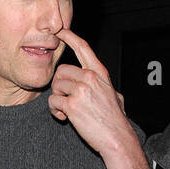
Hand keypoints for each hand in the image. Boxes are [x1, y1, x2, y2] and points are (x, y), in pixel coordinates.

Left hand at [49, 27, 134, 157]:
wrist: (116, 138)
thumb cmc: (115, 120)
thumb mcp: (114, 94)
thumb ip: (102, 84)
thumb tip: (100, 83)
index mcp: (99, 73)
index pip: (82, 47)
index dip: (69, 36)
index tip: (60, 30)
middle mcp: (90, 77)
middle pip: (61, 71)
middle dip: (59, 85)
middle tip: (65, 99)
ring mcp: (81, 90)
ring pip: (55, 86)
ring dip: (57, 99)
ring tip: (66, 110)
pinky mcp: (72, 104)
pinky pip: (53, 101)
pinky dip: (55, 111)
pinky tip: (65, 118)